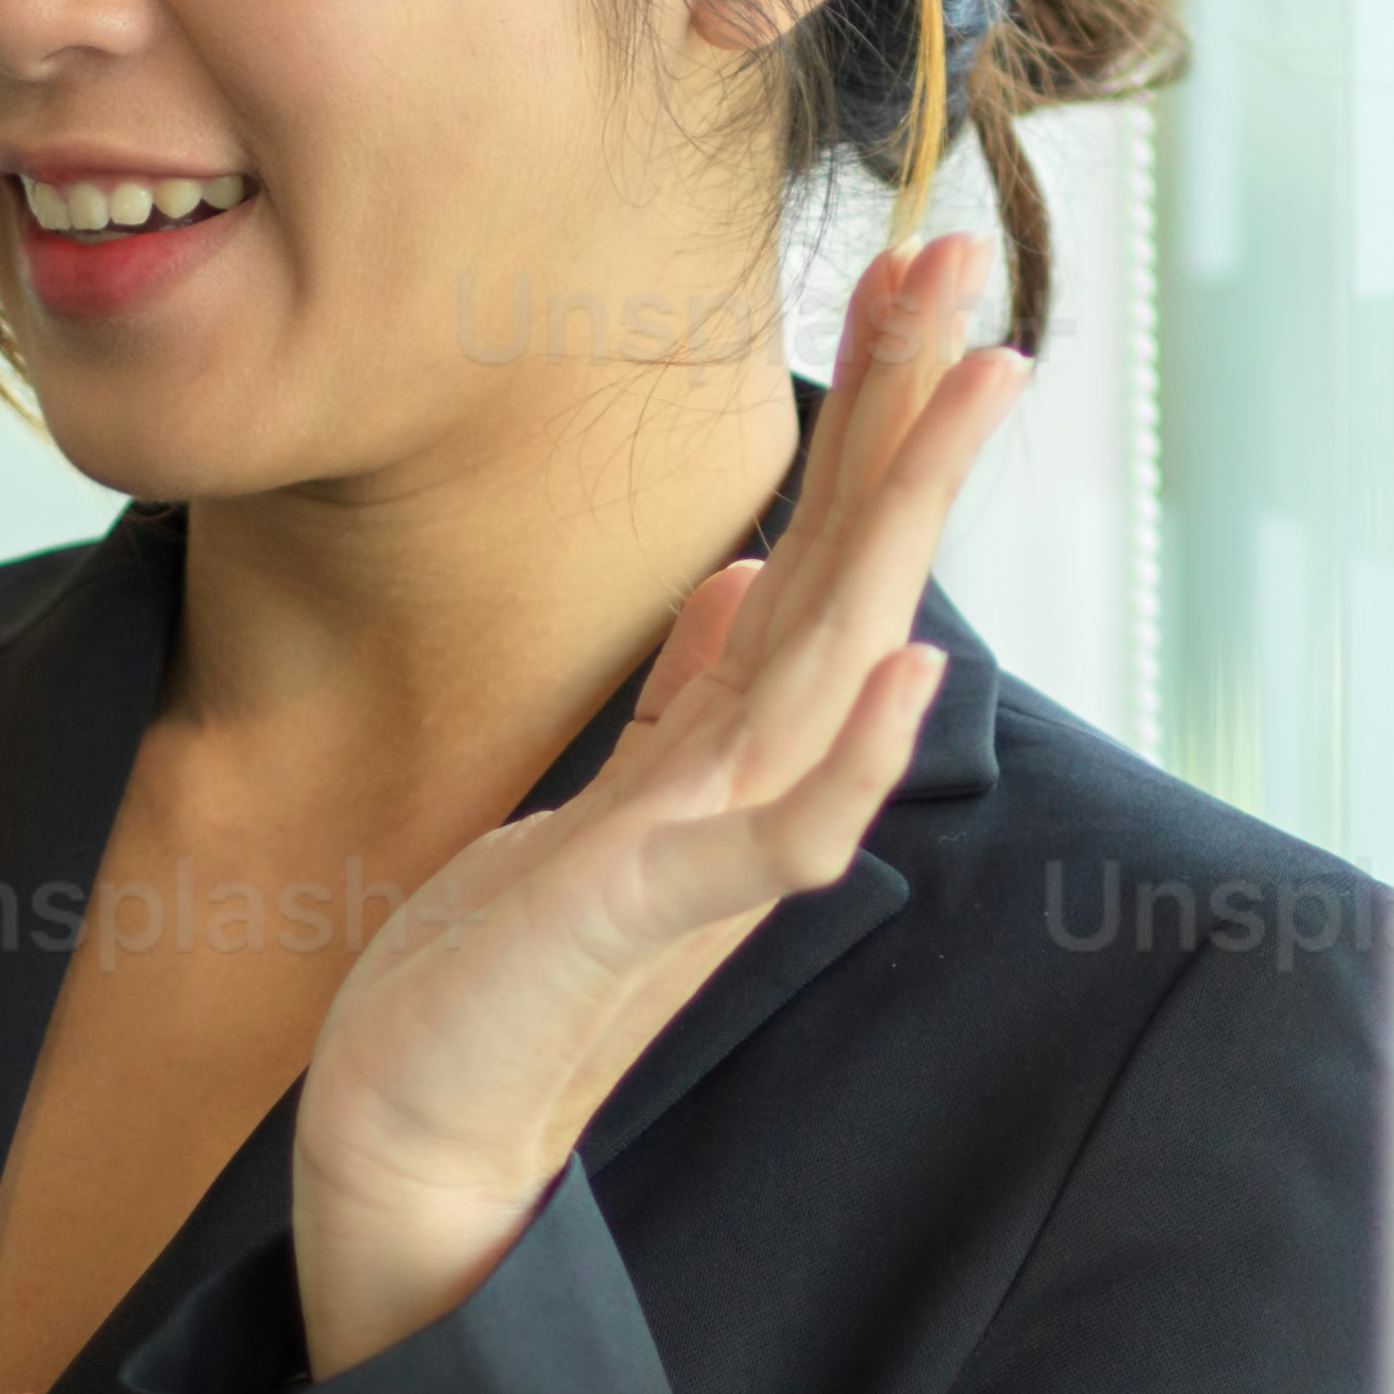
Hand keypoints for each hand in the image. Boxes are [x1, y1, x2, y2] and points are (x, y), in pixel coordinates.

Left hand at [287, 237, 1023, 1377]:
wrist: (418, 1128)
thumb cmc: (493, 975)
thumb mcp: (594, 802)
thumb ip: (685, 694)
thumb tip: (747, 577)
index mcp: (733, 748)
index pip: (826, 553)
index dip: (876, 421)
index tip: (920, 285)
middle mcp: (747, 784)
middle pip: (858, 573)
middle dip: (912, 419)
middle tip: (965, 265)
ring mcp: (709, 849)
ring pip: (842, 663)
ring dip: (910, 525)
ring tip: (975, 390)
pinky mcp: (647, 916)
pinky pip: (778, 831)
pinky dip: (849, 752)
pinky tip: (905, 664)